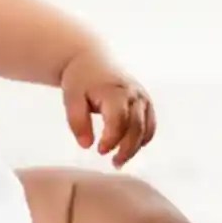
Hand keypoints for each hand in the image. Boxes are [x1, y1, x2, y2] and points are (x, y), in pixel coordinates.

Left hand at [61, 53, 155, 167]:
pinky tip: (131, 148)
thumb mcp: (71, 98)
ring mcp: (142, 96)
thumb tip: (86, 145)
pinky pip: (150, 124)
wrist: (91, 59)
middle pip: (136, 127)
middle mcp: (132, 93)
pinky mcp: (145, 100)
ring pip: (145, 128)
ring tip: (119, 161)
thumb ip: (77, 122)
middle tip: (113, 163)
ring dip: (135, 148)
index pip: (118, 120)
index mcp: (114, 91)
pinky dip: (144, 138)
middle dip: (126, 149)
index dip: (112, 139)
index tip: (99, 150)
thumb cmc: (80, 80)